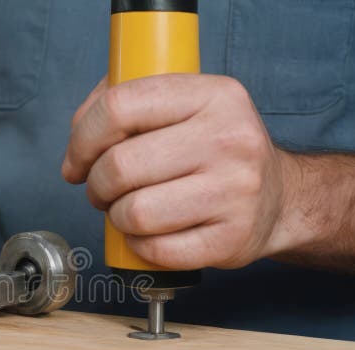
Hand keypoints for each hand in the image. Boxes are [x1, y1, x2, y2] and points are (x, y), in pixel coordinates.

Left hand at [62, 74, 297, 269]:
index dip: (82, 139)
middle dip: (97, 185)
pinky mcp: (233, 238)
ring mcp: (236, 191)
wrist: (278, 198)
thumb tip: (78, 133)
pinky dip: (140, 246)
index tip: (76, 162)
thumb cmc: (212, 150)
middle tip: (104, 191)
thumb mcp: (183, 105)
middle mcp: (230, 138)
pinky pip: (157, 250)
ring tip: (128, 211)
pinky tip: (150, 234)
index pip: (119, 106)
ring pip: (135, 213)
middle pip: (120, 165)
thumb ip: (125, 102)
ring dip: (117, 218)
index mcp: (213, 94)